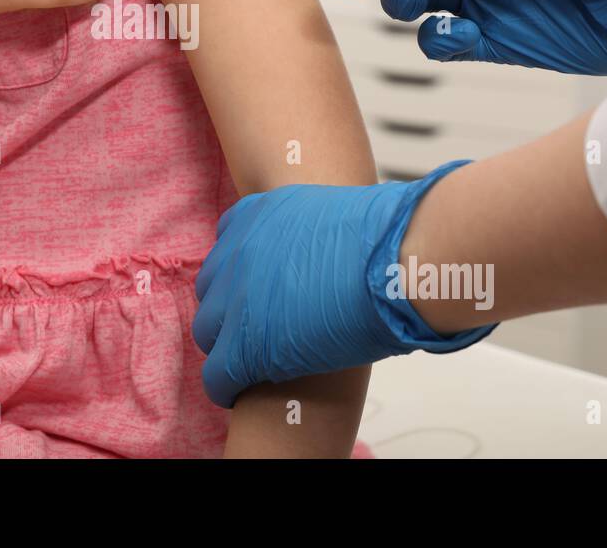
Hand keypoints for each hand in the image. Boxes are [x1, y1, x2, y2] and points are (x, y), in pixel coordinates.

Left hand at [193, 163, 493, 408]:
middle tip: (259, 330)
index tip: (262, 295)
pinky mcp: (244, 345)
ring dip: (228, 347)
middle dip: (231, 311)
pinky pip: (217, 375)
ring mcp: (236, 298)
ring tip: (252, 364)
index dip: (243, 278)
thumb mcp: (330, 217)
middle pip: (212, 291)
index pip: (227, 250)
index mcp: (255, 215)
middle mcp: (236, 252)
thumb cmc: (388, 238)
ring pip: (208, 332)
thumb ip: (306, 237)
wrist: (397, 260)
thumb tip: (321, 262)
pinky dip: (227, 386)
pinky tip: (242, 392)